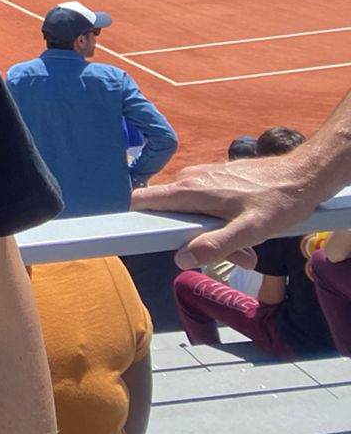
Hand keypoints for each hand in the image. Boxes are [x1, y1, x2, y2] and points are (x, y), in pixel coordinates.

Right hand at [132, 155, 322, 268]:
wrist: (303, 175)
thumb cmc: (279, 201)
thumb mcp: (250, 231)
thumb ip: (215, 245)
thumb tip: (181, 258)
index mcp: (189, 191)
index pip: (140, 201)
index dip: (131, 219)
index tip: (135, 238)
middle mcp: (189, 180)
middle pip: (171, 216)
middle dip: (193, 241)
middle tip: (232, 257)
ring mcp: (201, 178)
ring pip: (191, 214)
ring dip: (212, 235)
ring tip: (247, 249)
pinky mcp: (215, 180)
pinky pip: (205, 206)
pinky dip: (221, 224)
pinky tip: (246, 232)